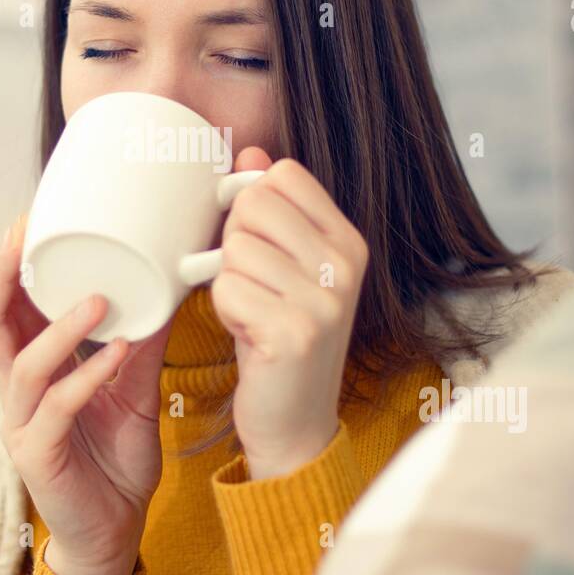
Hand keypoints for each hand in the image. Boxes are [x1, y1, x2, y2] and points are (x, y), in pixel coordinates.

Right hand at [0, 212, 174, 574]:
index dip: (10, 264)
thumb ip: (141, 347)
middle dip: (3, 275)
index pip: (6, 306)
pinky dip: (88, 376)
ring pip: (23, 364)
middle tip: (29, 234)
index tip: (31, 219)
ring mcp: (23, 425)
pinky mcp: (39, 456)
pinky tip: (118, 354)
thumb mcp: (134, 391)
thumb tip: (166, 291)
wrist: (116, 533)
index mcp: (34, 370)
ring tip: (100, 298)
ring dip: (60, 325)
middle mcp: (18, 392)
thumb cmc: (115, 462)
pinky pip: (58, 409)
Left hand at [210, 149, 369, 478]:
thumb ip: (272, 211)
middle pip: (253, 205)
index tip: (259, 245)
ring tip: (253, 314)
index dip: (252, 204)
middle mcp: (346, 266)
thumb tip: (251, 153)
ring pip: (234, 249)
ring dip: (228, 284)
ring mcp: (325, 300)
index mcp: (348, 242)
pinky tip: (250, 335)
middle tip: (253, 286)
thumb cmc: (280, 337)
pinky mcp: (294, 332)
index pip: (282, 176)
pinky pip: (227, 290)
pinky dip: (225, 312)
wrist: (295, 421)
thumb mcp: (284, 268)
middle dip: (234, 244)